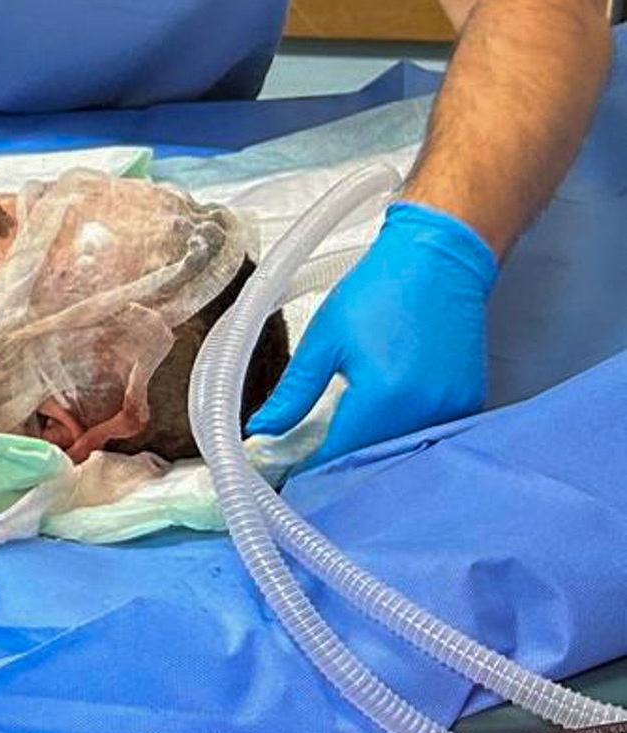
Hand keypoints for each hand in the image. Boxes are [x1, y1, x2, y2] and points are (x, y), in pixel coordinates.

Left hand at [247, 200, 498, 466]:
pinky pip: (428, 434)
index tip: (286, 472)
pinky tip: (379, 421)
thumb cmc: (378, 290)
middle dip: (339, 463)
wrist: (438, 260)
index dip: (310, 467)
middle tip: (307, 455)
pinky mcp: (469, 402)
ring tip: (340, 437)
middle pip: (373, 458)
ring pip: (402, 450)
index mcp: (384, 396)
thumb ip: (294, 392)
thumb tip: (262, 428)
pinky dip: (400, 434)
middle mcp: (425, 410)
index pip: (340, 454)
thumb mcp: (322, 339)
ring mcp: (454, 409)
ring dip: (371, 451)